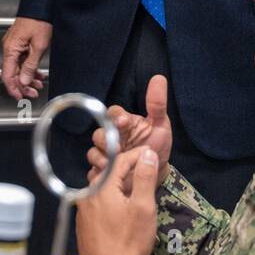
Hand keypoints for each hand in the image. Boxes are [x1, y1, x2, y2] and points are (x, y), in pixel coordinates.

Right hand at [0, 17, 51, 99]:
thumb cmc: (39, 21)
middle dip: (23, 85)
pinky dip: (29, 68)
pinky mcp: (19, 43)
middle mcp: (9, 48)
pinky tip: (38, 73)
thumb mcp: (39, 46)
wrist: (40, 5)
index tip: (21, 97)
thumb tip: (25, 82)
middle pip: (13, 73)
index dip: (14, 89)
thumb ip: (30, 66)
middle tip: (34, 92)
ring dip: (28, 77)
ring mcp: (14, 45)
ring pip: (18, 67)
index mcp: (10, 49)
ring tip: (39, 83)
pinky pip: (21, 60)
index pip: (7, 75)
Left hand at [76, 147, 159, 254]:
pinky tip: (122, 211)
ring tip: (136, 191)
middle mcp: (88, 196)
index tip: (150, 153)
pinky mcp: (84, 224)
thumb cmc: (127, 243)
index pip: (120, 160)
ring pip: (102, 189)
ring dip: (119, 186)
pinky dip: (111, 200)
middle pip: (109, 173)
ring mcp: (83, 211)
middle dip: (128, 169)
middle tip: (145, 170)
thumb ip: (144, 178)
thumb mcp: (143, 206)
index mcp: (101, 187)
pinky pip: (97, 203)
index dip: (137, 155)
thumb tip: (147, 155)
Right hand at [87, 75, 171, 189]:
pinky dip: (98, 174)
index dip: (115, 116)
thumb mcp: (160, 125)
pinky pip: (94, 172)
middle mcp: (111, 137)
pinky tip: (107, 177)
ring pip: (93, 152)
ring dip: (100, 158)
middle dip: (104, 139)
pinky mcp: (103, 172)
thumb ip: (157, 104)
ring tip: (110, 165)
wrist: (156, 174)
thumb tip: (159, 78)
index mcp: (123, 123)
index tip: (123, 122)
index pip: (112, 113)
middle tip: (115, 147)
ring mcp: (105, 154)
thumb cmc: (157, 146)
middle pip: (98, 133)